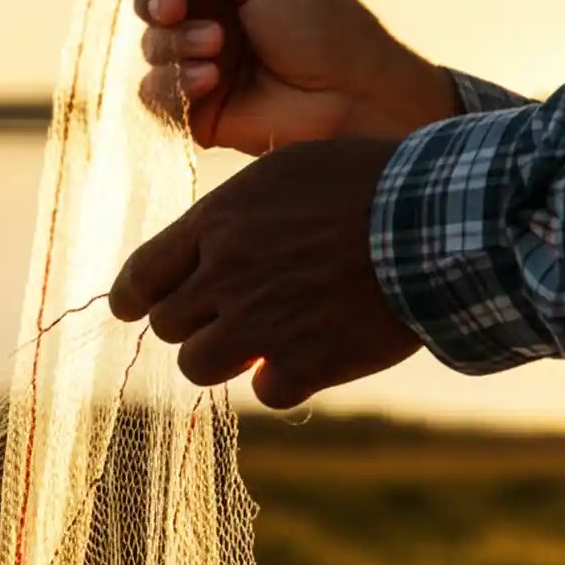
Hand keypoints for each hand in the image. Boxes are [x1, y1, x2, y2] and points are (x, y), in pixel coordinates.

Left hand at [109, 138, 421, 408]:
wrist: (434, 223)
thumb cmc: (368, 183)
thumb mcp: (287, 174)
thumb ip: (237, 215)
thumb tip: (210, 243)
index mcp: (218, 224)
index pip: (142, 274)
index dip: (131, 296)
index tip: (130, 306)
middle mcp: (226, 277)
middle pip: (169, 324)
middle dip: (190, 321)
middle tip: (220, 315)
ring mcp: (260, 325)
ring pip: (198, 365)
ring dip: (222, 356)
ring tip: (253, 342)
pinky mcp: (303, 364)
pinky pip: (265, 390)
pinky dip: (284, 378)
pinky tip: (308, 358)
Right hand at [133, 0, 459, 154]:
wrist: (346, 93)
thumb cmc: (320, 26)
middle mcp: (210, 26)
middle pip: (151, 11)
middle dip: (157, 7)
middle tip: (176, 9)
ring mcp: (202, 70)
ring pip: (151, 52)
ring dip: (174, 45)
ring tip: (216, 48)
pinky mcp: (199, 114)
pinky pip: (154, 97)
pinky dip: (173, 84)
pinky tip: (207, 80)